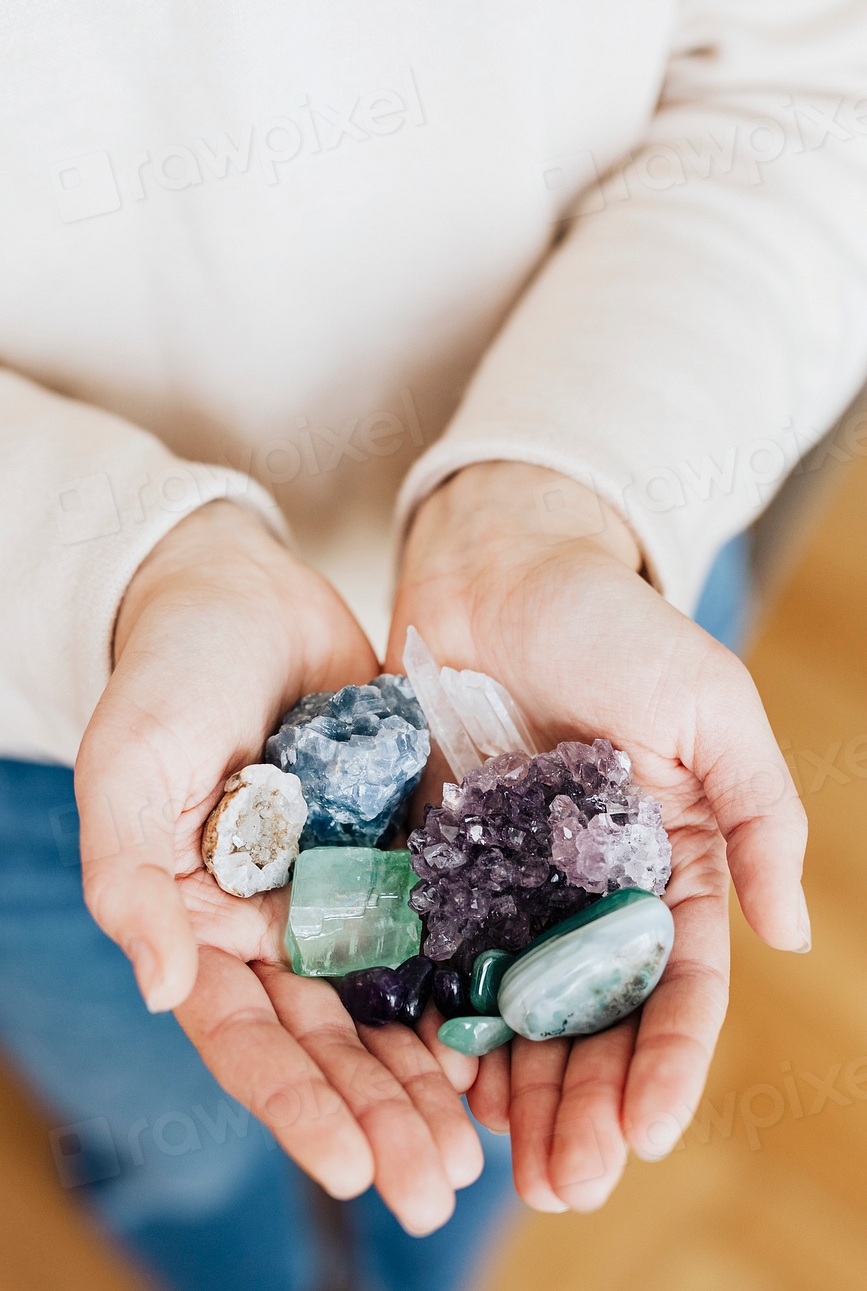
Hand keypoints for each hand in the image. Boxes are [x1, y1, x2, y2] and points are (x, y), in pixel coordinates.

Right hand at [75, 500, 481, 1232]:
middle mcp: (278, 926)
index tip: (355, 1164)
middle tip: (439, 1184)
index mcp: (203, 927)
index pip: (249, 1037)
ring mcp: (346, 888)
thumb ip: (132, 878)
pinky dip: (474, 979)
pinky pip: (444, 921)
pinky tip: (516, 1030)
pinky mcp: (404, 843)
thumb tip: (164, 991)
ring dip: (434, 1072)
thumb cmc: (166, 677)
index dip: (298, 1102)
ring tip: (483, 1145)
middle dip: (382, 1113)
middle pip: (332, 1039)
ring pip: (394, 999)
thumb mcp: (129, 768)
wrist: (240, 593)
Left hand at [387, 461, 808, 1211]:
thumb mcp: (710, 705)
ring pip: (518, 1008)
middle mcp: (589, 886)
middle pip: (593, 1019)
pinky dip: (442, 1022)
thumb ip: (759, 814)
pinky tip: (437, 1082)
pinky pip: (440, 955)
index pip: (676, 984)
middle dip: (587, 1103)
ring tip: (506, 1165)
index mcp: (667, 859)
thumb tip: (794, 933)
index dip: (669, 1062)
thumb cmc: (613, 621)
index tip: (647, 1132)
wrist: (496, 566)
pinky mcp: (439, 858)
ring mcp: (510, 880)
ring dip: (519, 1090)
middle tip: (566, 1185)